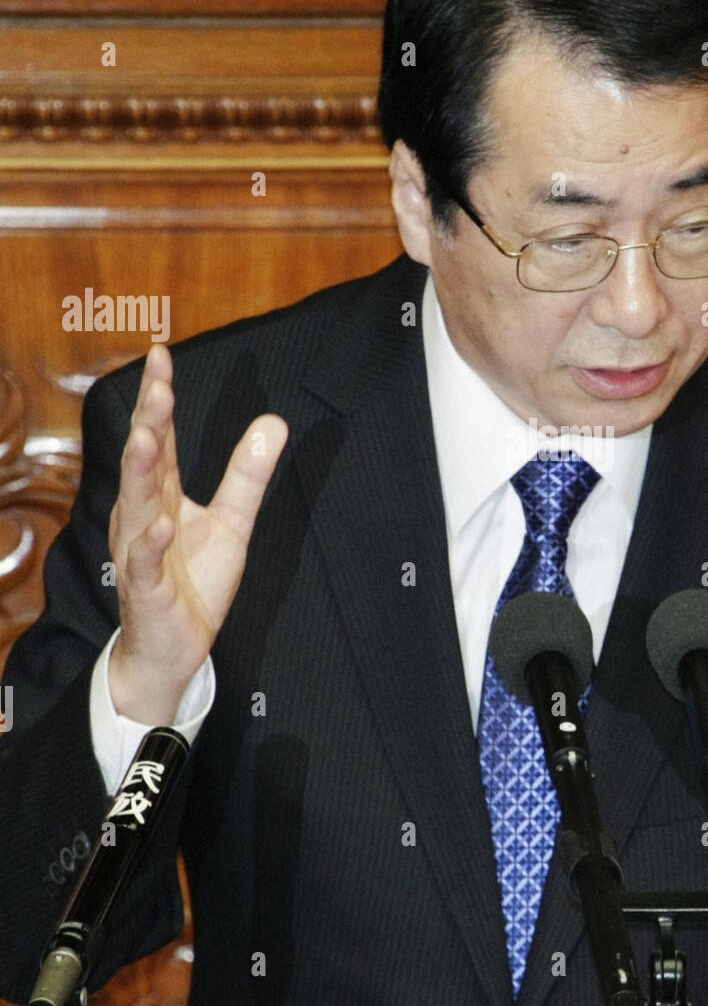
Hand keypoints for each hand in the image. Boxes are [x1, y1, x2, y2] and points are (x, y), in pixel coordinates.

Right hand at [107, 344, 287, 725]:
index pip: (158, 438)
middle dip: (148, 421)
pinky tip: (162, 525)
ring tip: (147, 435)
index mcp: (162, 496)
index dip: (158, 399)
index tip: (161, 355)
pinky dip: (152, 545)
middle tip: (158, 383)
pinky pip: (145, 565)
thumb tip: (274, 422)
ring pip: (135, 507)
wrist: (172, 650)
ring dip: (140, 472)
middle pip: (143, 462)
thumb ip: (248, 476)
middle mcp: (142, 518)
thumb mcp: (233, 523)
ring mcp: (140, 554)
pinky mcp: (148, 592)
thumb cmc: (193, 582)